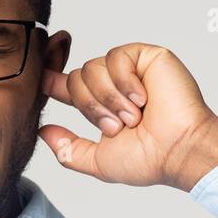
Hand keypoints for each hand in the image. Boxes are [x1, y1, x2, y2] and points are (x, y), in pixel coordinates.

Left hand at [37, 42, 217, 190]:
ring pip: (91, 68)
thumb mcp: (97, 161)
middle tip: (117, 126)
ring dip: (109, 98)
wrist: (178, 150)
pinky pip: (115, 57)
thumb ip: (67, 148)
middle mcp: (113, 86)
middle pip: (75, 79)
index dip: (49, 80)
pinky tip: (142, 98)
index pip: (66, 86)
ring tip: (133, 116)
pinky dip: (124, 82)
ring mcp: (129, 71)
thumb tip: (41, 131)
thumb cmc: (147, 159)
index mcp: (100, 107)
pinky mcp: (146, 56)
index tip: (39, 80)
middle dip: (91, 107)